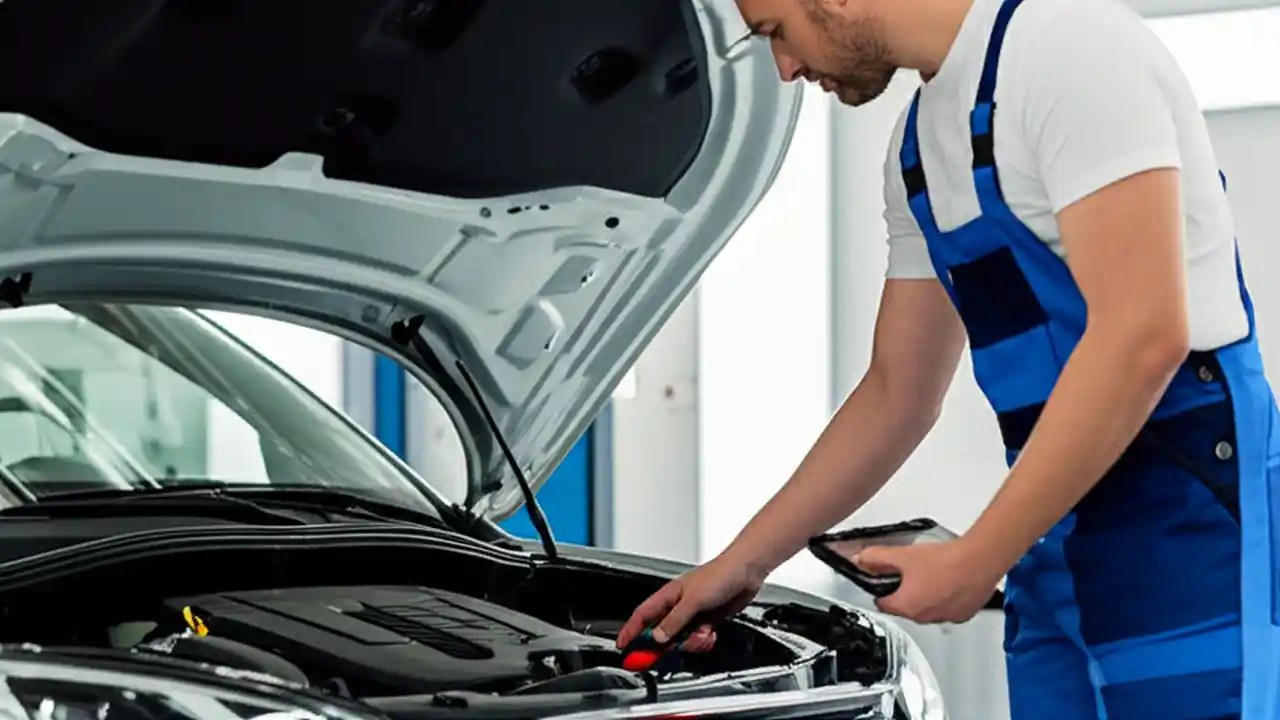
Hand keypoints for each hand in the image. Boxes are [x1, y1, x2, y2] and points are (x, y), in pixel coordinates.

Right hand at [615, 552, 766, 653]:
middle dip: (661, 647)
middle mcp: (678, 607)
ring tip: (702, 635)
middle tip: (660, 659)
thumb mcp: (694, 600)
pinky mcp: (707, 622)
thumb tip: (657, 637)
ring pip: (681, 640)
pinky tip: (711, 633)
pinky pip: (698, 640)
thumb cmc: (720, 575)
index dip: (629, 632)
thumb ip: (674, 620)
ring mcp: (692, 615)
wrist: (746, 572)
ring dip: (690, 643)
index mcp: (668, 597)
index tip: (621, 647)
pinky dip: (703, 642)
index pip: (641, 616)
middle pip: (660, 633)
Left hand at [854, 537, 1003, 623]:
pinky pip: (947, 609)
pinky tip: (949, 581)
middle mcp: (924, 617)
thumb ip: (877, 557)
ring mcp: (945, 618)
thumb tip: (863, 559)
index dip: (882, 589)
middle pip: (905, 607)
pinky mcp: (962, 615)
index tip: (886, 580)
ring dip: (926, 596)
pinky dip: (945, 599)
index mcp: (906, 606)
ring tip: (933, 574)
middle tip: (912, 572)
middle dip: (905, 592)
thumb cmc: (945, 561)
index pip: (882, 604)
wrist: (978, 561)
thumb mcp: (902, 555)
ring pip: (927, 609)